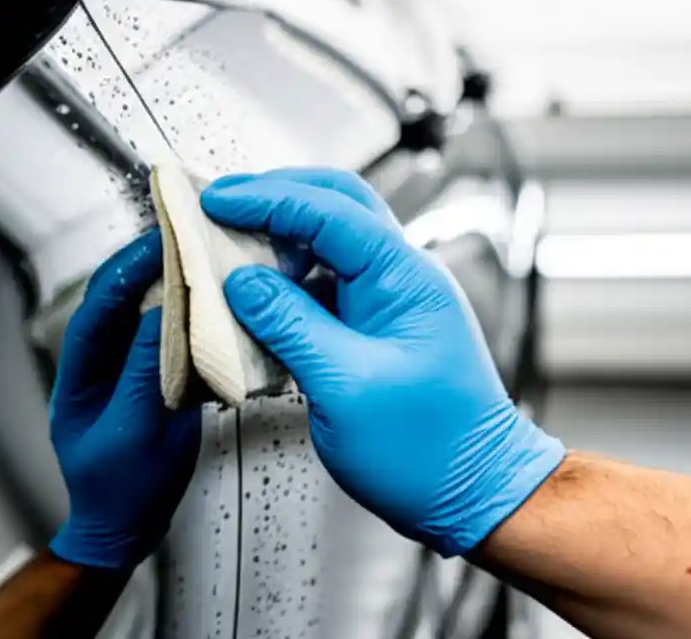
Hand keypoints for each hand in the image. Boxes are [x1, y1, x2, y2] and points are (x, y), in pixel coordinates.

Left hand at [48, 231, 201, 568]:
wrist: (128, 532)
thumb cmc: (123, 494)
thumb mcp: (136, 431)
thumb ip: (147, 370)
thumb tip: (162, 312)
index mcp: (78, 378)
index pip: (97, 309)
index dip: (125, 273)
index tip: (156, 243)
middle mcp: (98, 369)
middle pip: (119, 303)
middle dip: (147, 268)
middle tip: (181, 236)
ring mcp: (125, 375)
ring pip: (144, 318)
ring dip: (171, 289)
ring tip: (200, 260)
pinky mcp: (153, 384)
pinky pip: (168, 342)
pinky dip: (189, 321)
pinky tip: (211, 306)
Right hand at [201, 168, 564, 556]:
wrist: (474, 494)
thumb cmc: (429, 451)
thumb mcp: (344, 385)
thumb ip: (289, 325)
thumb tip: (242, 283)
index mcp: (404, 279)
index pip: (329, 211)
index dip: (266, 198)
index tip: (216, 199)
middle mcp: (400, 279)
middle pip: (334, 205)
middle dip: (274, 195)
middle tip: (219, 202)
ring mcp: (388, 302)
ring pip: (327, 242)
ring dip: (277, 237)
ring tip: (227, 244)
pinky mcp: (373, 329)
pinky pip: (324, 285)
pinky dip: (284, 282)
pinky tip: (253, 298)